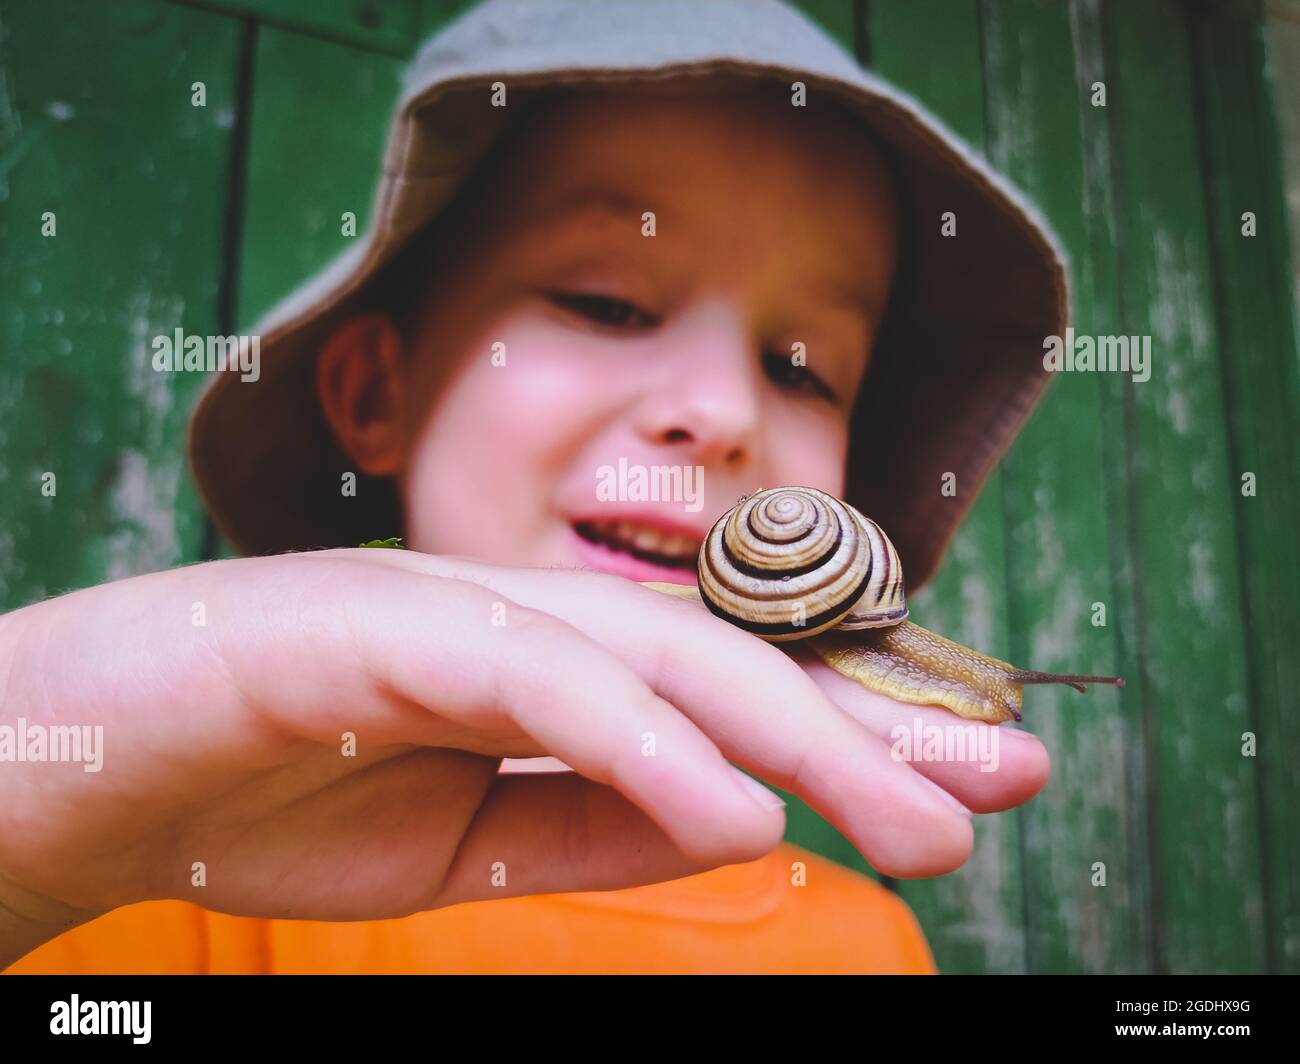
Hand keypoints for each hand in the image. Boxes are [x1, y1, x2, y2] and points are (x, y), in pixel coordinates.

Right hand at [0, 548, 1020, 964]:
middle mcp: (542, 619)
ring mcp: (476, 608)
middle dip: (876, 729)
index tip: (975, 784)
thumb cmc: (295, 790)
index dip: (863, 732)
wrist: (122, 761)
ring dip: (798, 741)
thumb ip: (604, 818)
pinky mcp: (401, 624)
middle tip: (998, 795)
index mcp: (569, 669)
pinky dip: (646, 745)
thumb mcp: (480, 843)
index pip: (740, 696)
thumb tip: (745, 819)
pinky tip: (733, 810)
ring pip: (671, 658)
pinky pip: (548, 686)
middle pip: (739, 664)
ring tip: (914, 822)